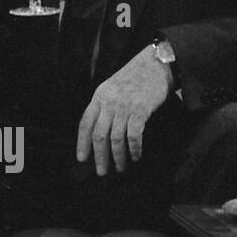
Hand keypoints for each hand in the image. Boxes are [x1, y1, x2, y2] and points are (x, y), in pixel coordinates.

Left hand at [75, 45, 172, 174]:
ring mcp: (124, 107)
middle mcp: (108, 103)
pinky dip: (134, 149)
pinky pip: (134, 135)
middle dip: (99, 156)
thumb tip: (98, 131)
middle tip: (101, 171)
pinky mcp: (140, 111)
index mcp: (98, 97)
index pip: (85, 123)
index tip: (82, 159)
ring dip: (118, 157)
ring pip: (115, 138)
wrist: (154, 65)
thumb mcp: (111, 88)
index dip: (82, 143)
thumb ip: (103, 106)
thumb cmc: (134, 78)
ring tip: (120, 168)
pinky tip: (136, 157)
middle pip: (99, 135)